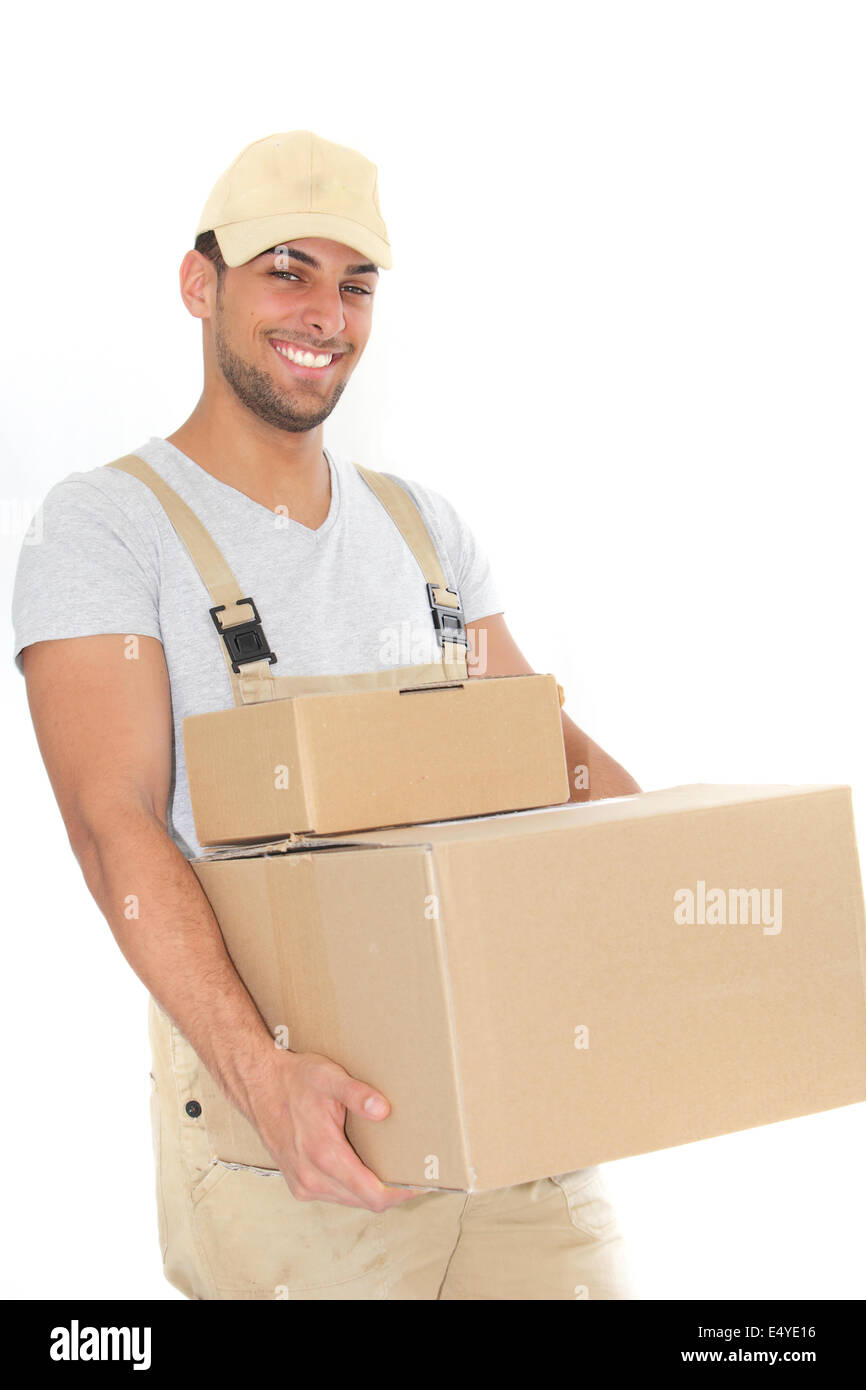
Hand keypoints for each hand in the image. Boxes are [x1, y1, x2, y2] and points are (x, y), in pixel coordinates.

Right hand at [254, 1049, 422, 1210]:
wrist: (257, 1085)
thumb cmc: (294, 1080)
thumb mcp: (328, 1078)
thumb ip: (357, 1094)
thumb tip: (383, 1110)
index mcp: (324, 1155)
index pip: (373, 1194)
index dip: (401, 1193)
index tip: (421, 1181)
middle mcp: (312, 1177)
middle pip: (365, 1202)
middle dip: (392, 1191)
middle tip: (413, 1172)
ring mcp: (303, 1184)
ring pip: (350, 1200)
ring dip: (371, 1190)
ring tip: (392, 1169)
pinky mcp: (297, 1183)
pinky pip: (333, 1195)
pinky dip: (352, 1188)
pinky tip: (361, 1167)